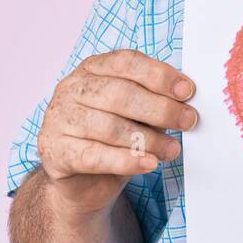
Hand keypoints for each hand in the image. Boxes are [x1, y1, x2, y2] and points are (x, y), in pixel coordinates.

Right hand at [37, 49, 198, 217]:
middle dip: (160, 108)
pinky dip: (126, 160)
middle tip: (187, 121)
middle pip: (119, 93)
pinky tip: (149, 164)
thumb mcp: (135, 111)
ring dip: (148, 139)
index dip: (159, 75)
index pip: (126, 62)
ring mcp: (59, 119)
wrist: (83, 179)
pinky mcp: (55, 152)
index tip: (187, 91)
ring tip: (172, 149)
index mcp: (92, 69)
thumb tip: (186, 101)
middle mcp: (71, 89)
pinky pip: (94, 156)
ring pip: (108, 126)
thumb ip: (154, 99)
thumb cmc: (114, 136)